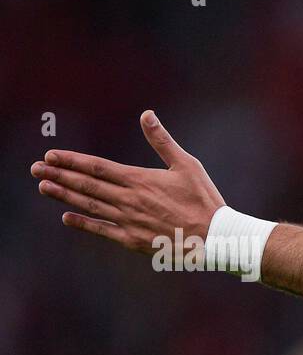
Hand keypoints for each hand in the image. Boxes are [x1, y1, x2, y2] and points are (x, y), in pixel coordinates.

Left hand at [31, 110, 225, 255]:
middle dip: (58, 175)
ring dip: (64, 196)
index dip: (71, 160)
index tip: (50, 155)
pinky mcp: (134, 240)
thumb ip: (162, 141)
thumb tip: (146, 114)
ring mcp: (129, 221)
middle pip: (86, 185)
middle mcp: (129, 200)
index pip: (96, 166)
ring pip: (89, 205)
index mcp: (139, 180)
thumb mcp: (187, 165)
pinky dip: (84, 223)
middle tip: (35, 169)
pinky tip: (68, 217)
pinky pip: (103, 231)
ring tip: (44, 187)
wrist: (215, 238)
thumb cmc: (205, 200)